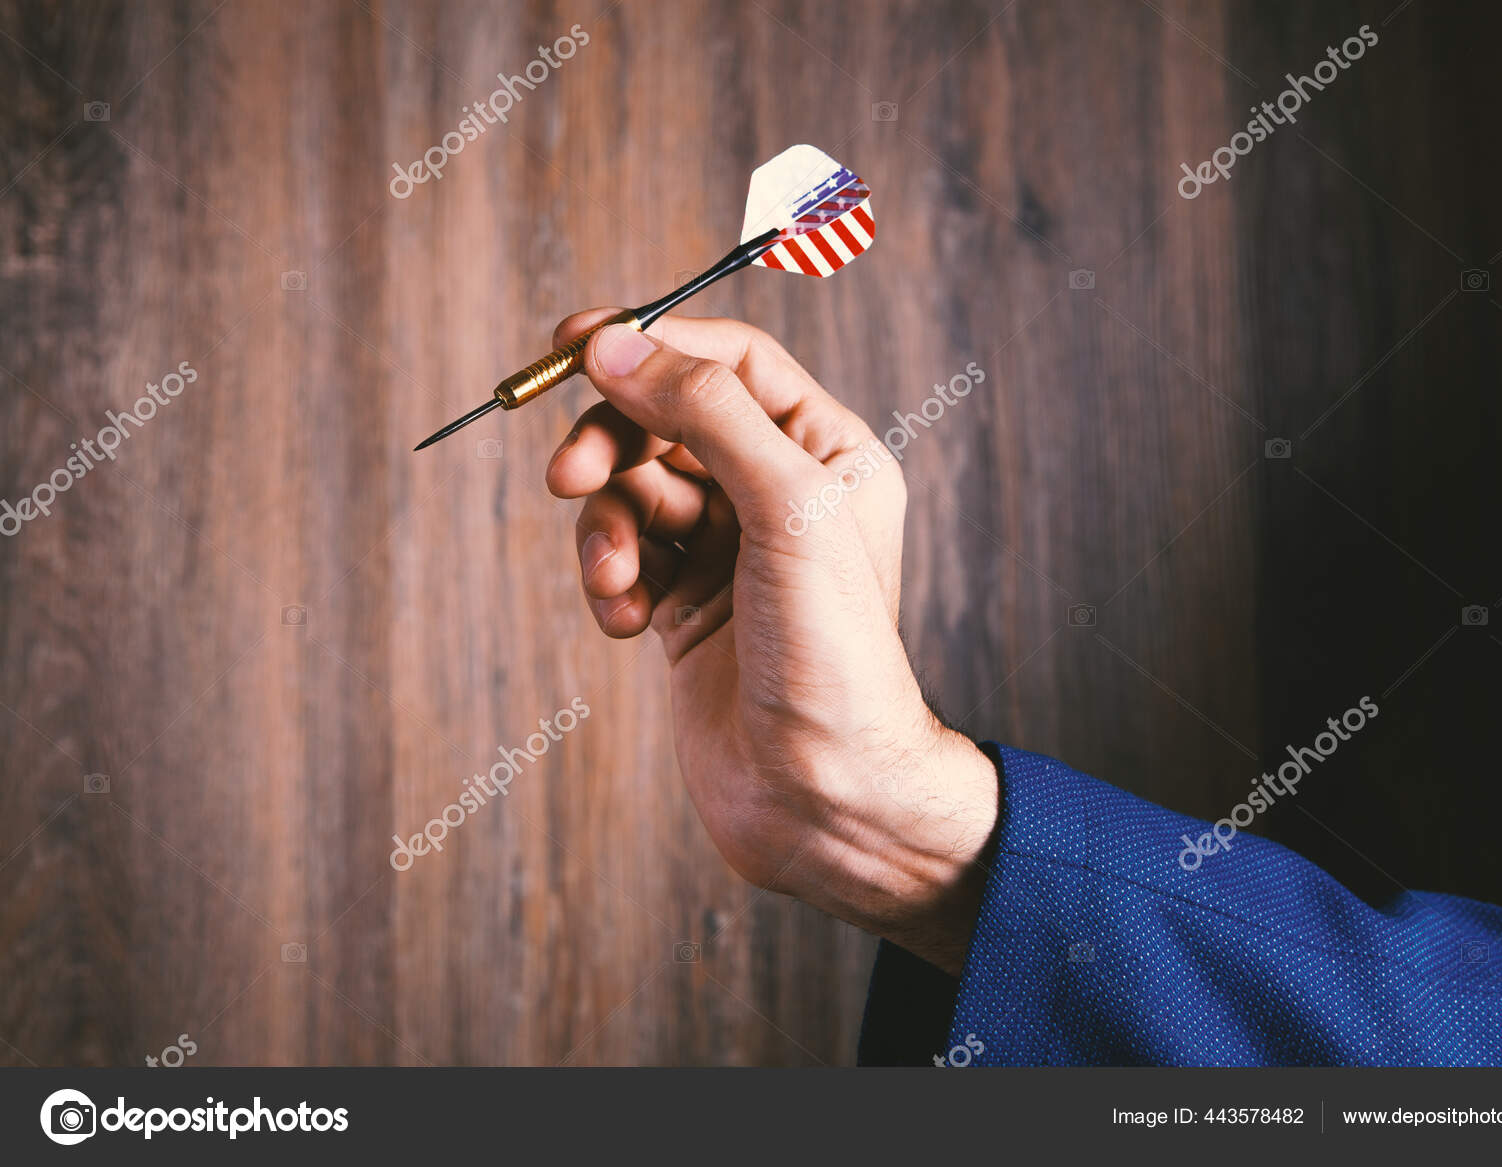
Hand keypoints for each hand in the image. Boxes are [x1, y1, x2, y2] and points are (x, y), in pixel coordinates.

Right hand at [545, 309, 997, 974]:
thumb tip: (616, 342)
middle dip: (614, 443)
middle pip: (669, 420)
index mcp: (828, 453)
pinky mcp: (687, 609)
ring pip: (637, 492)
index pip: (730, 363)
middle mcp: (781, 494)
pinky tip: (623, 622)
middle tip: (568, 479)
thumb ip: (703, 412)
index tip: (572, 341)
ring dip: (607, 529)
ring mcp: (731, 553)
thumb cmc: (832, 652)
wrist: (823, 797)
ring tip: (615, 581)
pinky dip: (610, 579)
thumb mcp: (783, 507)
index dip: (652, 342)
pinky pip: (626, 557)